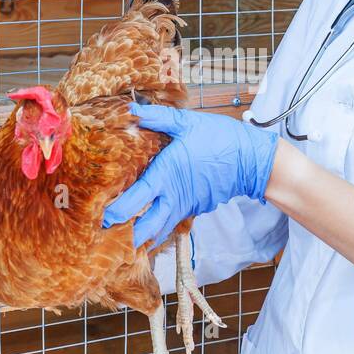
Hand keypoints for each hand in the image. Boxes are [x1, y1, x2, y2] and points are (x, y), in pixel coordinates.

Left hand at [101, 102, 279, 249]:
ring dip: (144, 237)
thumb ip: (159, 119)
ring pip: (161, 230)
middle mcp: (174, 196)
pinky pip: (175, 221)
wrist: (252, 160)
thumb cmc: (220, 139)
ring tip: (127, 242)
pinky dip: (161, 227)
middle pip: (147, 227)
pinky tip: (152, 224)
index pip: (136, 199)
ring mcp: (187, 205)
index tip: (102, 219)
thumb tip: (134, 110)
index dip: (118, 212)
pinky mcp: (197, 208)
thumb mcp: (187, 123)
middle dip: (128, 238)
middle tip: (109, 240)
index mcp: (166, 175)